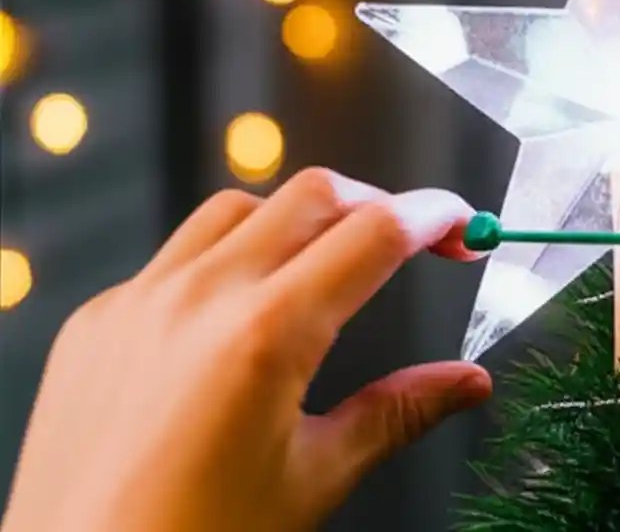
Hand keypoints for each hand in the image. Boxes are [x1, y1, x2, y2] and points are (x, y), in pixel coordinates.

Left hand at [1, 169, 491, 531]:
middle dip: (376, 204)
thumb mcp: (315, 479)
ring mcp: (138, 302)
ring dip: (298, 219)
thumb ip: (397, 413)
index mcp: (264, 335)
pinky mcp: (96, 320)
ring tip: (330, 264)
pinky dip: (226, 259)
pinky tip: (242, 311)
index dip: (433, 217)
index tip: (461, 226)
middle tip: (412, 240)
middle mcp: (197, 300)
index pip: (375, 234)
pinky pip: (174, 256)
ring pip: (237, 209)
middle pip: (313, 196)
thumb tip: (466, 383)